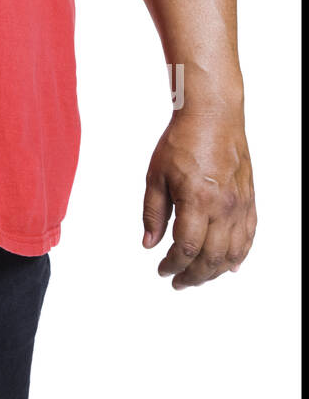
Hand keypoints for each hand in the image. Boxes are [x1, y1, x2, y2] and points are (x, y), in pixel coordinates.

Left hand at [142, 107, 255, 288]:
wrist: (213, 116)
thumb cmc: (182, 141)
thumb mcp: (156, 176)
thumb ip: (153, 213)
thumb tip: (149, 244)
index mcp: (197, 201)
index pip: (186, 249)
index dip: (173, 265)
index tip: (162, 270)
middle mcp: (223, 208)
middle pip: (211, 258)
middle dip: (193, 276)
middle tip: (178, 282)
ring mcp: (240, 205)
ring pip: (233, 253)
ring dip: (215, 271)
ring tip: (198, 277)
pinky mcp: (250, 200)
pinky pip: (249, 236)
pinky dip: (240, 255)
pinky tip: (230, 266)